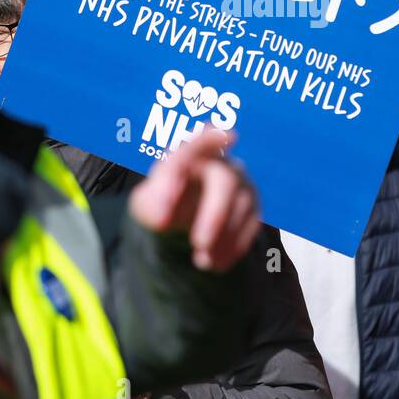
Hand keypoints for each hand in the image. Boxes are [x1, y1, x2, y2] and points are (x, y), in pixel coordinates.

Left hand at [129, 129, 260, 271]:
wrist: (181, 225)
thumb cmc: (163, 205)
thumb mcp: (146, 205)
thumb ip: (152, 204)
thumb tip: (163, 216)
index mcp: (189, 157)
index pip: (199, 143)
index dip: (211, 139)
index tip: (228, 136)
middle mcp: (219, 165)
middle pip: (225, 180)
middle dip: (215, 214)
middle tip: (199, 243)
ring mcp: (240, 185)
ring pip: (242, 206)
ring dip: (222, 238)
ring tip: (201, 261)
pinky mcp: (252, 208)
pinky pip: (252, 225)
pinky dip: (234, 247)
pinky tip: (215, 262)